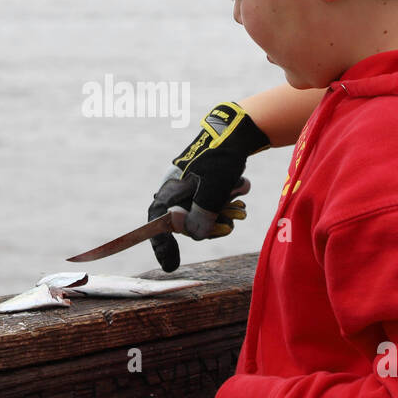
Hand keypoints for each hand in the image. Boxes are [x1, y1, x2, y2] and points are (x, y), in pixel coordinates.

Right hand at [149, 102, 269, 271]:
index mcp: (170, 191)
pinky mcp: (207, 183)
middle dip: (212, 225)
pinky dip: (228, 199)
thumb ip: (201, 216)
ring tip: (240, 204)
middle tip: (231, 223)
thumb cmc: (220, 160)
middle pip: (188, 223)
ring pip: (206, 213)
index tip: (171, 266)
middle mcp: (177, 191)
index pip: (158, 225)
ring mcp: (192, 187)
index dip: (162, 246)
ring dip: (225, 211)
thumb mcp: (212, 191)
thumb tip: (195, 235)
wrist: (236, 131)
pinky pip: (216, 202)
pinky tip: (239, 185)